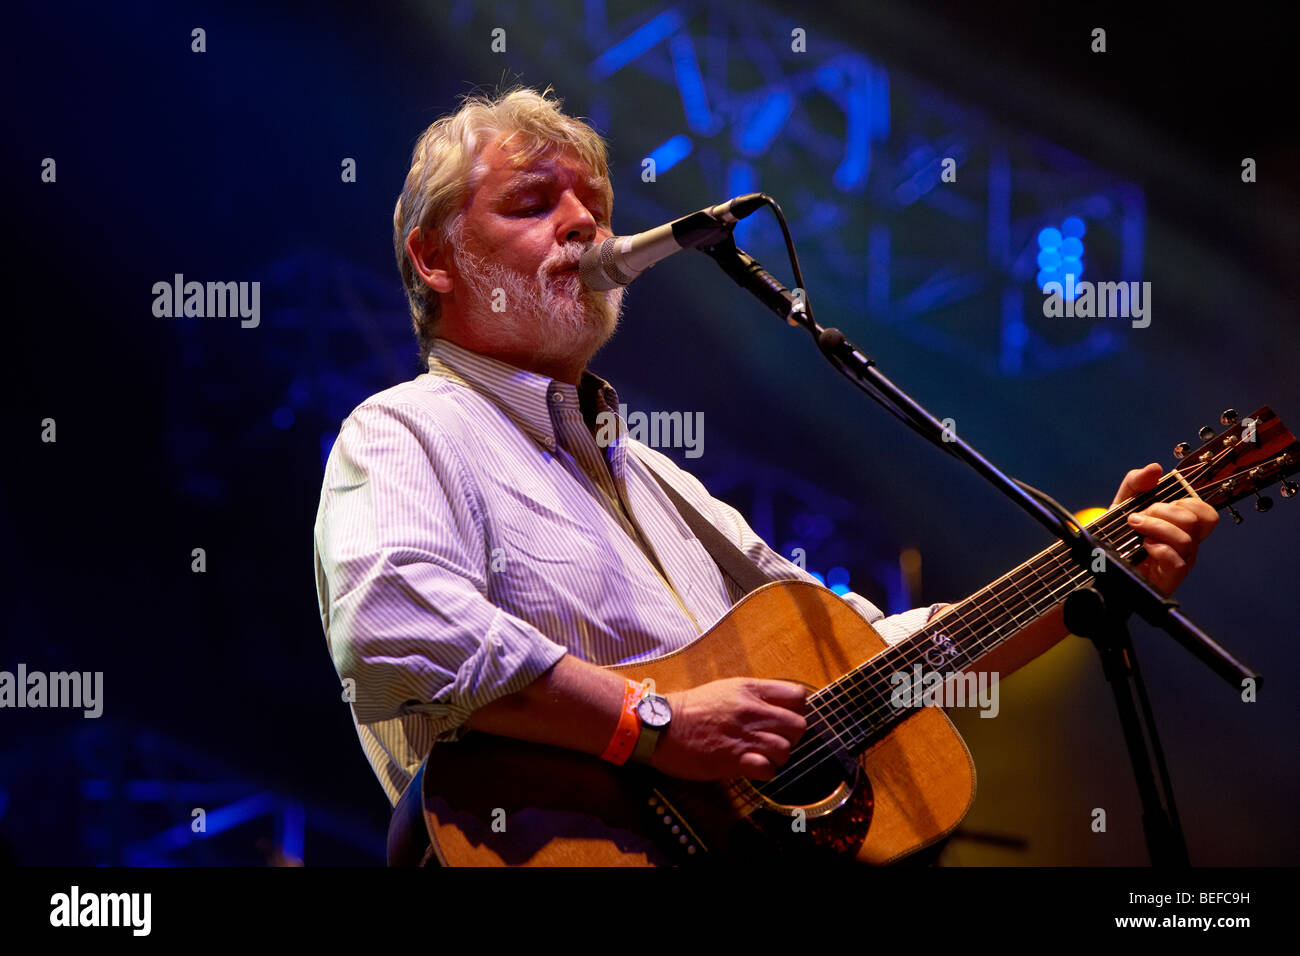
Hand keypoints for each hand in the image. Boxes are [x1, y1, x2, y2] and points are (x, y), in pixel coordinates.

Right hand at [651, 678, 806, 781]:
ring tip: (760, 756)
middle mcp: (751, 710)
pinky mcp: (733, 759)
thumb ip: (754, 695)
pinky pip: (768, 770)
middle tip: (774, 741)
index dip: (796, 710)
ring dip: (777, 757)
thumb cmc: (691, 710)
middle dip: (791, 737)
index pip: (798, 696)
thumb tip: (779, 706)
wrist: (661, 726)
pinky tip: (752, 768)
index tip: (784, 719)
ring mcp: (743, 735)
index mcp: (750, 689)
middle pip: (798, 725)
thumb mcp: (725, 689)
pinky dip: (765, 772)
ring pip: (786, 750)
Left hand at [1111, 462, 1218, 594]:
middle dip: (1163, 511)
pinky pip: (1176, 560)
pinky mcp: (1170, 576)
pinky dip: (1158, 548)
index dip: (1186, 502)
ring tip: (1136, 528)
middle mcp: (1186, 542)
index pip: (1205, 511)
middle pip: (1196, 520)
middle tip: (1139, 516)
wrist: (1103, 564)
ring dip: (1156, 527)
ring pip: (1186, 539)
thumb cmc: (1119, 535)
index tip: (1158, 502)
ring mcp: (1181, 560)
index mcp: (1181, 525)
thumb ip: (1136, 483)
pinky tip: (1144, 547)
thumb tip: (1155, 468)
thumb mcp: (1123, 505)